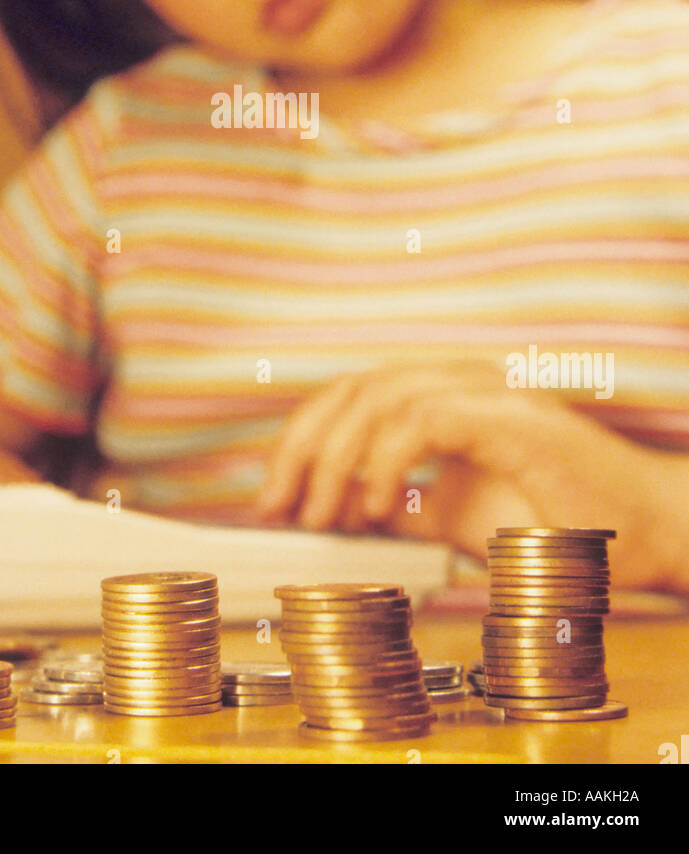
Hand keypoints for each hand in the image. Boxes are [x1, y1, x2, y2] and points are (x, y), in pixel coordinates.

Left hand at [255, 357, 679, 590]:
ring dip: (337, 457)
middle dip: (302, 447)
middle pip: (351, 387)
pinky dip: (387, 458)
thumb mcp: (455, 518)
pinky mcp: (507, 415)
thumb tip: (337, 513)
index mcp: (441, 400)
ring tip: (323, 515)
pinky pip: (425, 416)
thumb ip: (403, 506)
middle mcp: (457, 383)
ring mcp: (484, 392)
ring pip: (379, 393)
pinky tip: (376, 506)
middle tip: (276, 508)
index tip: (274, 501)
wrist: (644, 536)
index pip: (351, 398)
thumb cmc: (561, 524)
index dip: (303, 442)